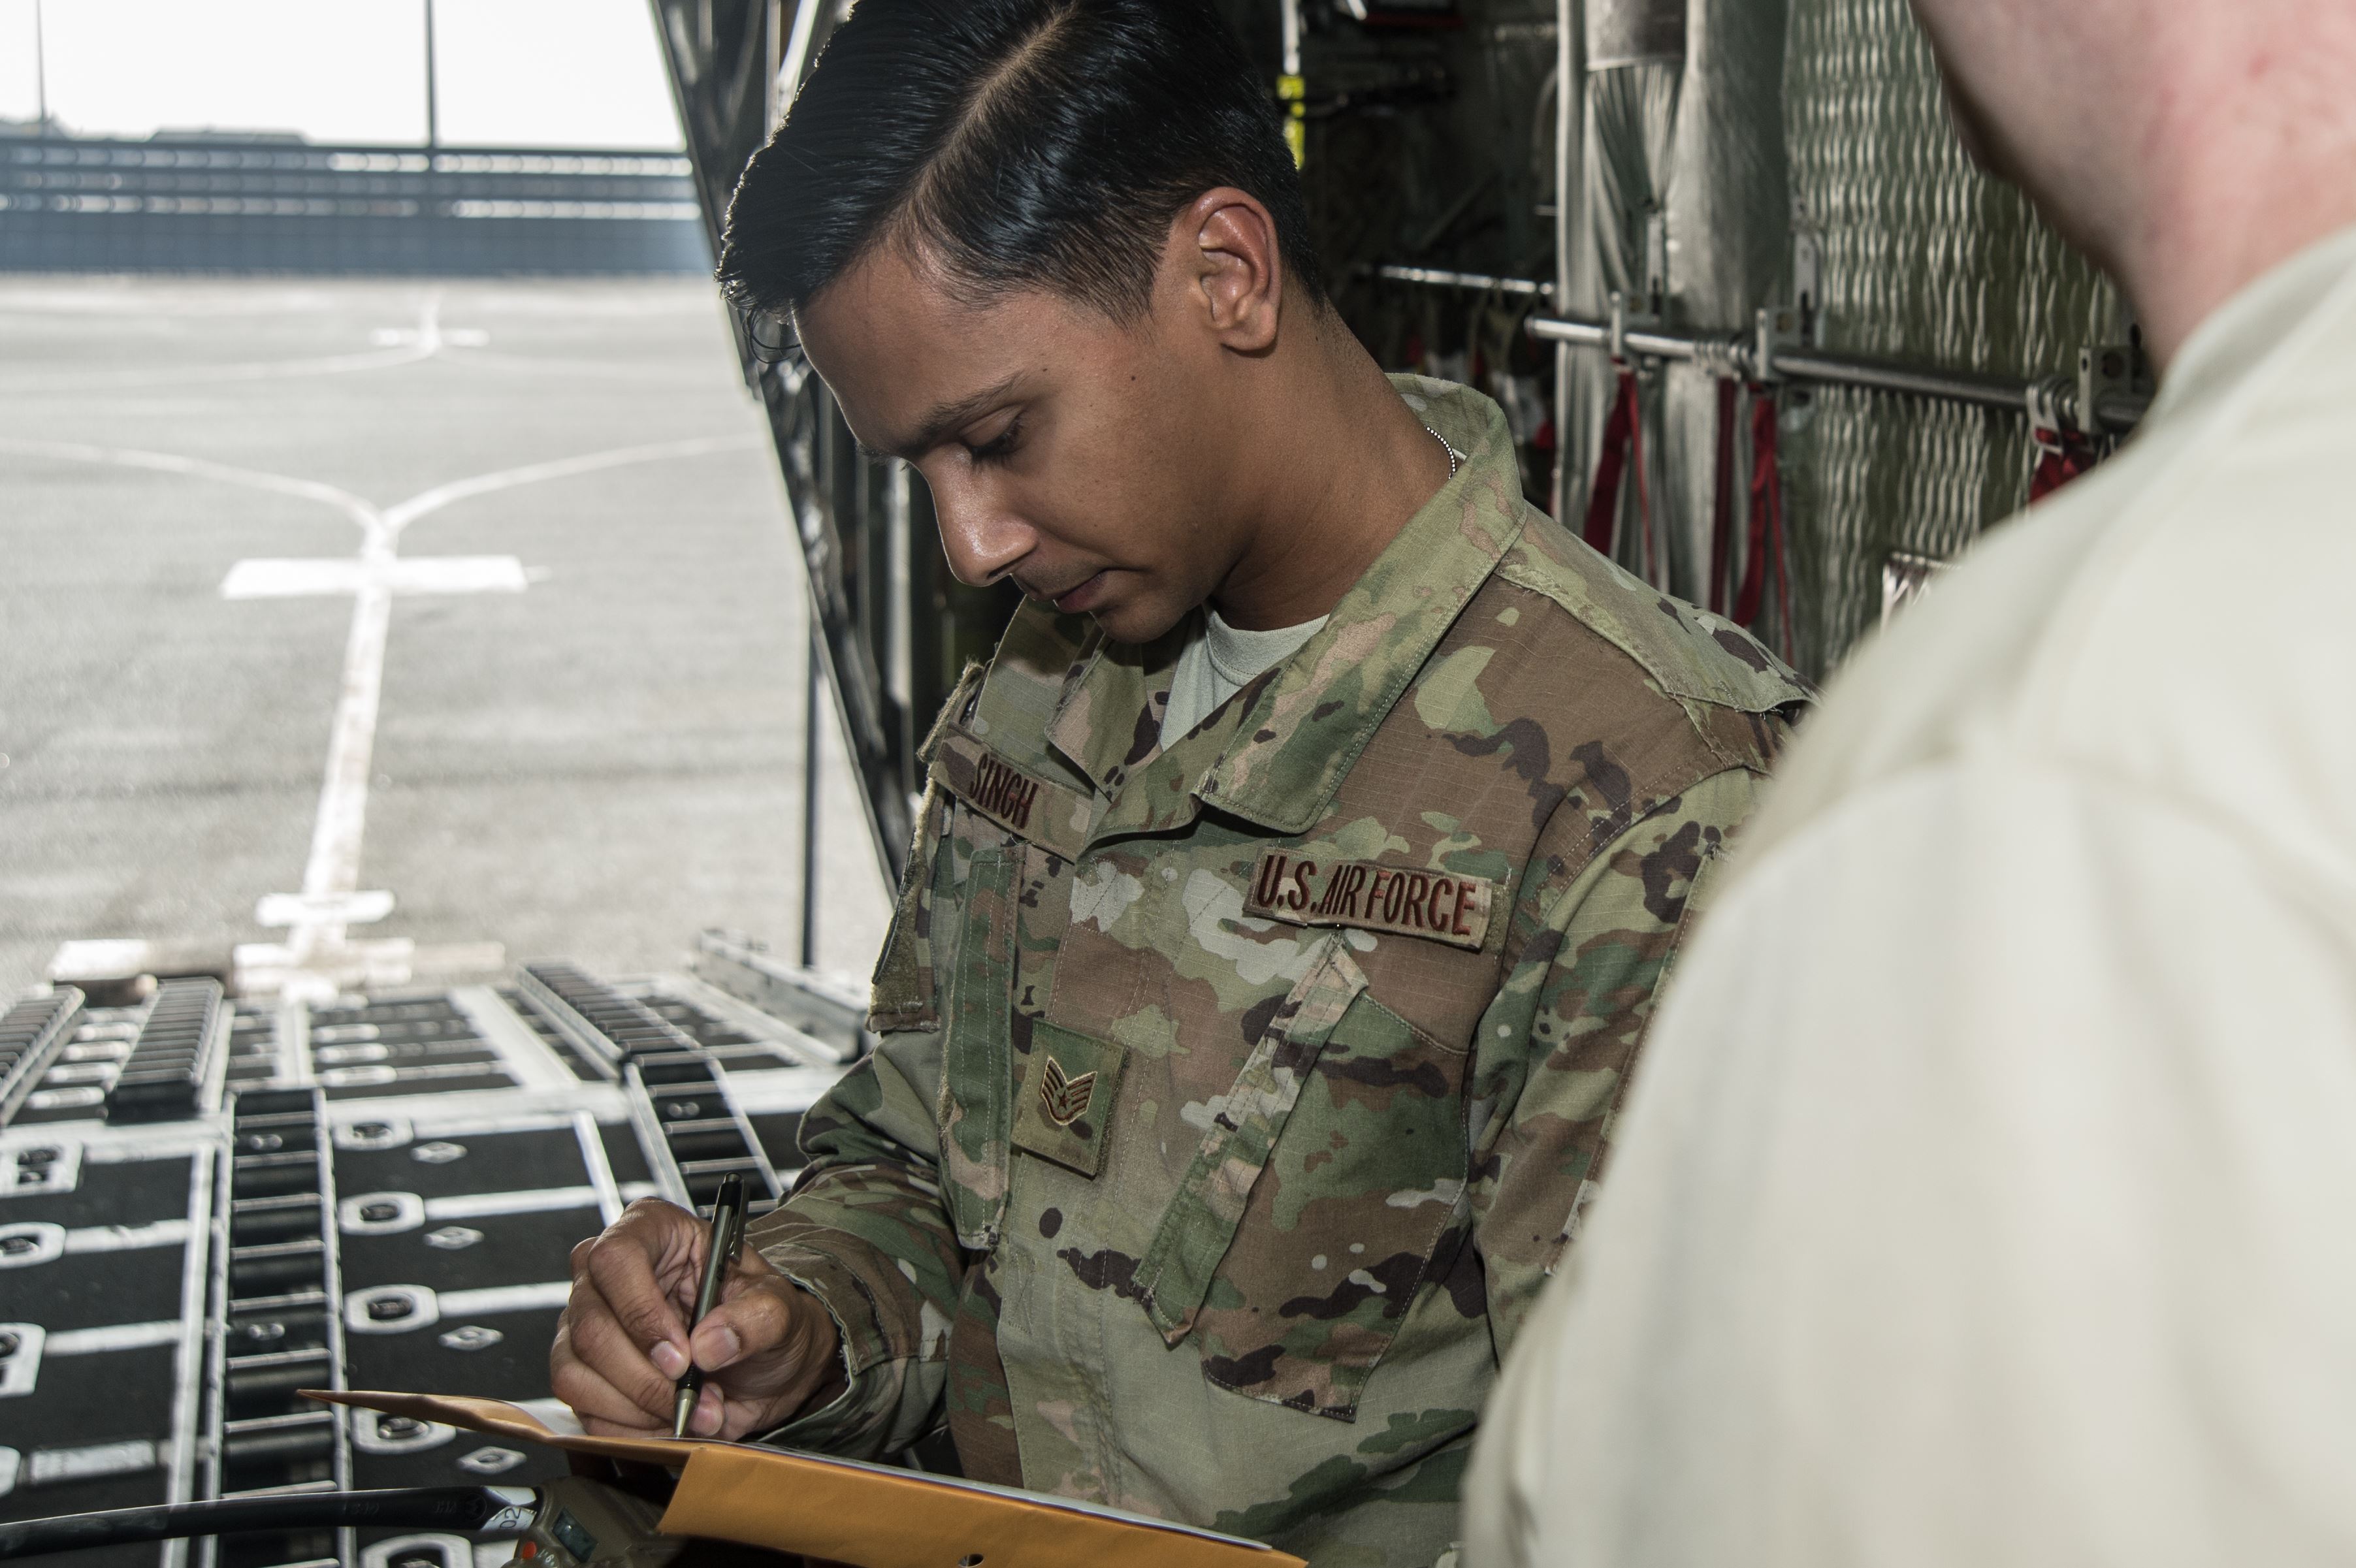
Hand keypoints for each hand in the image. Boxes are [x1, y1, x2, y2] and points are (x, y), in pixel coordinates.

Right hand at [550, 1198, 841, 1439]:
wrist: (764, 1367)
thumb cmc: (763, 1321)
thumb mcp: (780, 1311)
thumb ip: (757, 1319)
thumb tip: (709, 1344)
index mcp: (654, 1232)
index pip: (616, 1258)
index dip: (641, 1312)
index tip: (681, 1357)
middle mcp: (606, 1274)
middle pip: (590, 1326)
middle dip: (647, 1378)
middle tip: (698, 1395)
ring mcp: (585, 1323)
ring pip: (575, 1373)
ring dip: (641, 1407)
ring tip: (697, 1409)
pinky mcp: (580, 1373)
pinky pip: (583, 1409)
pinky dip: (631, 1427)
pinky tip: (672, 1419)